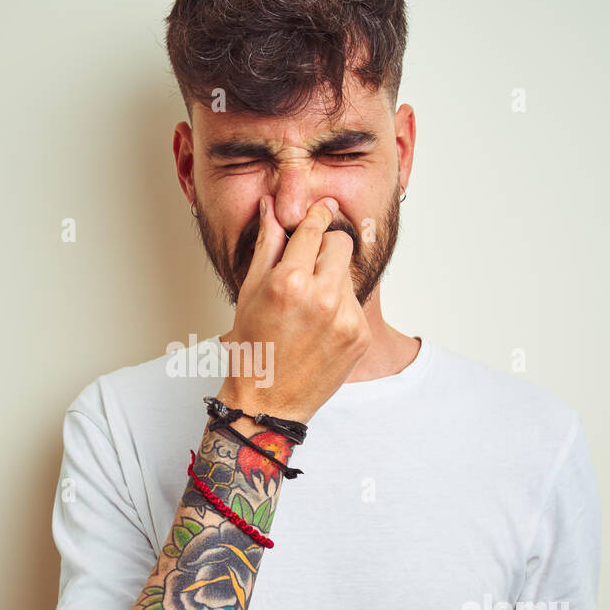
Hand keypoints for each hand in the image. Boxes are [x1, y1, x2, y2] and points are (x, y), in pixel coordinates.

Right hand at [216, 194, 370, 423]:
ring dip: (331, 280)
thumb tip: (272, 207)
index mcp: (289, 282)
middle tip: (306, 268)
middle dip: (324, 248)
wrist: (269, 402)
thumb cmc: (253, 349)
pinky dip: (340, 307)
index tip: (322, 207)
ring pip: (348, 273)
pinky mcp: (360, 335)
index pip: (313, 228)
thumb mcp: (250, 292)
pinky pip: (355, 303)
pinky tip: (319, 327)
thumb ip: (267, 245)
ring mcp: (345, 318)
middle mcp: (322, 297)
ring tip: (308, 308)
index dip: (316, 215)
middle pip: (340, 243)